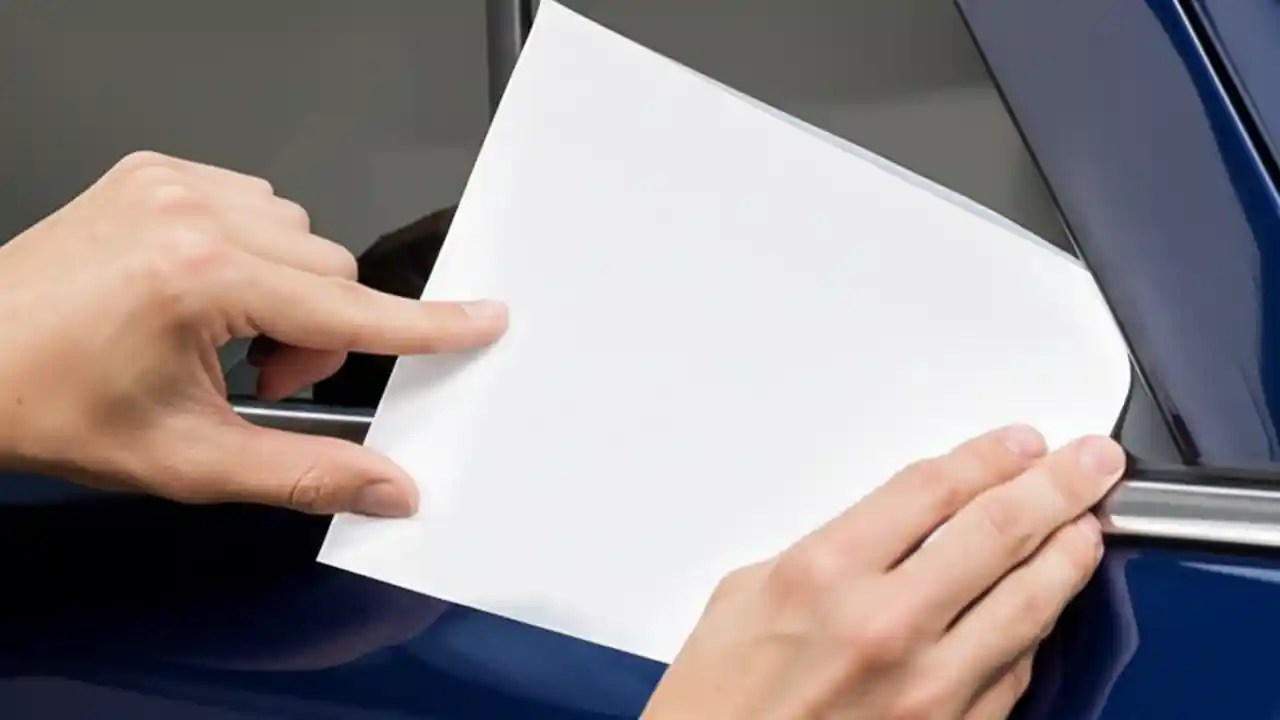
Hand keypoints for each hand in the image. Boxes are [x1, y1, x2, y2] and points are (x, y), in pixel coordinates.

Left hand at [0, 151, 506, 515]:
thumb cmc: (48, 404)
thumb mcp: (188, 459)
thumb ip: (305, 475)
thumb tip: (386, 488)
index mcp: (199, 278)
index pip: (347, 311)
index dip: (424, 328)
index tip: (482, 319)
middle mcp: (188, 213)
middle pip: (331, 271)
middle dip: (318, 333)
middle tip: (264, 376)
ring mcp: (170, 183)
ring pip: (301, 237)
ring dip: (289, 291)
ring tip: (226, 336)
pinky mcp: (155, 171)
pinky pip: (257, 205)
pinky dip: (255, 253)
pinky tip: (207, 293)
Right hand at [645, 428, 1124, 718]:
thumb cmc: (717, 705)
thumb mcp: (745, 595)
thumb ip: (828, 551)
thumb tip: (892, 530)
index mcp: (825, 575)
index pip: (935, 488)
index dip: (989, 456)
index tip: (1016, 445)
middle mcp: (885, 627)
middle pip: (1000, 529)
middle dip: (1059, 484)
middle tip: (1090, 463)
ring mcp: (928, 688)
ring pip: (1030, 601)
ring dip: (1071, 552)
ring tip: (1089, 524)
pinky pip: (1015, 671)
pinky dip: (1037, 628)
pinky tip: (1046, 603)